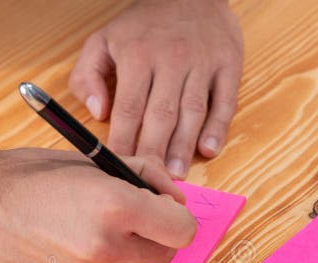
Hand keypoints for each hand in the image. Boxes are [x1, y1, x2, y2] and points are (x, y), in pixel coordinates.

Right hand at [0, 135, 196, 262]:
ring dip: (133, 247)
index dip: (177, 215)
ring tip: (99, 222)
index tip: (162, 203)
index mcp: (117, 206)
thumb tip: (177, 193)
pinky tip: (76, 237)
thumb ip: (145, 173)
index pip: (183, 229)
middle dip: (159, 232)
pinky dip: (106, 259)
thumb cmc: (33, 173)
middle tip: (134, 211)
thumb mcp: (95, 159)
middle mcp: (107, 245)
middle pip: (167, 253)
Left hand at [69, 0, 242, 178]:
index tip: (121, 167)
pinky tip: (209, 149)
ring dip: (184, 146)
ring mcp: (202, 62)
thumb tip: (98, 113)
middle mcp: (171, 59)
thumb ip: (88, 76)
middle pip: (161, 114)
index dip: (124, 141)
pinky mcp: (228, 64)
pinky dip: (218, 127)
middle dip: (155, 151)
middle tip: (151, 181)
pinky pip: (224, 100)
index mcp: (138, 55)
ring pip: (193, 111)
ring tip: (177, 173)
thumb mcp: (103, 40)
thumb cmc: (144, 25)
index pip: (129, 108)